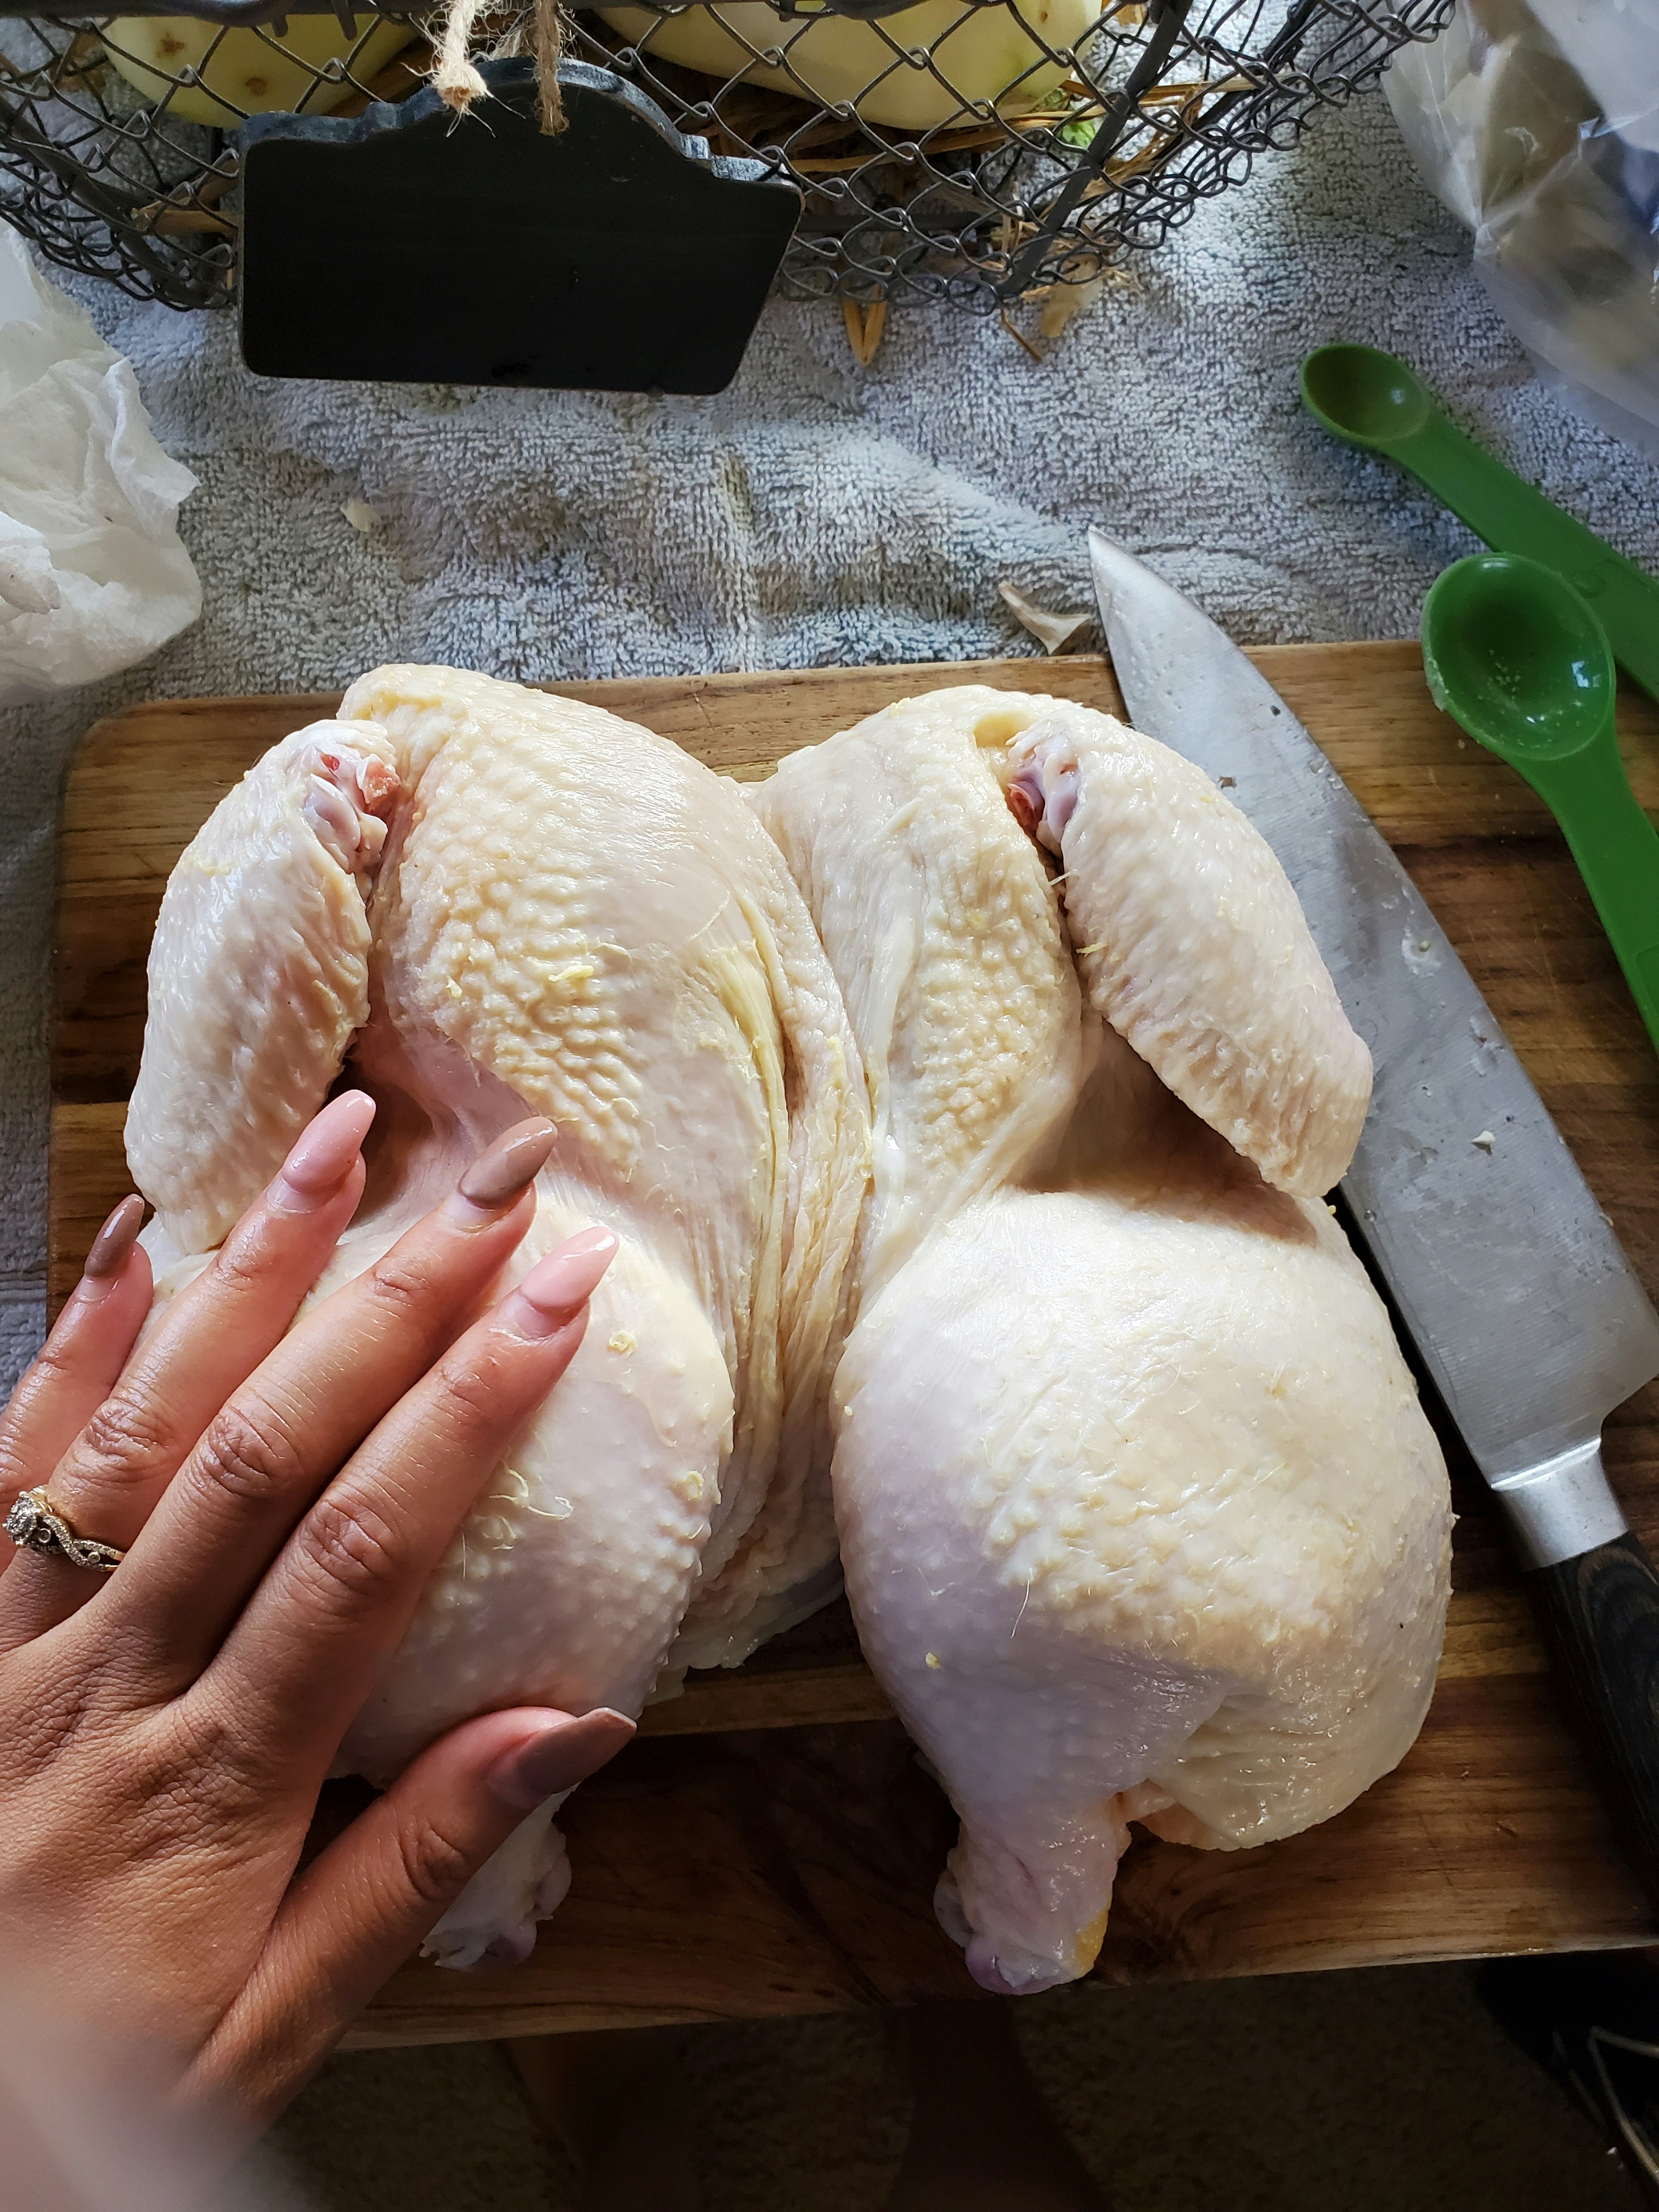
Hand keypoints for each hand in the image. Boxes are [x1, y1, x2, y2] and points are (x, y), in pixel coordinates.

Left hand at [0, 1094, 630, 2133]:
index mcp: (215, 1780)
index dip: (470, 1408)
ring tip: (332, 1143)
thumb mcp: (275, 2024)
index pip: (364, 1552)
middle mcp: (112, 1681)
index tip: (556, 1295)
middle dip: (393, 1301)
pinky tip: (135, 1246)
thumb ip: (415, 1863)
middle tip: (494, 1183)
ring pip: (140, 1429)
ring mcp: (16, 1644)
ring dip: (247, 1277)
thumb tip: (579, 1721)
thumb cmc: (97, 2078)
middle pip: (266, 1453)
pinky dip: (72, 1352)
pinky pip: (7, 1471)